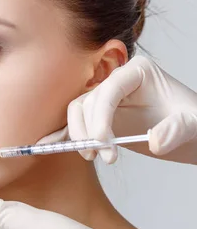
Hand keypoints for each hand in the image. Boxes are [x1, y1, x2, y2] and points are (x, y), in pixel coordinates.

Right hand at [54, 55, 196, 163]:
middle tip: (102, 156)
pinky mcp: (99, 116)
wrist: (192, 133)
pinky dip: (63, 135)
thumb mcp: (193, 125)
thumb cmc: (194, 121)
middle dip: (89, 130)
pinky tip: (46, 146)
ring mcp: (106, 99)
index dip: (101, 116)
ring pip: (76, 111)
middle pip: (87, 100)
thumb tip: (155, 142)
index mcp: (137, 72)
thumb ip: (176, 130)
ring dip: (78, 134)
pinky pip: (76, 123)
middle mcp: (117, 82)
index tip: (104, 144)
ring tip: (93, 156)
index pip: (108, 89)